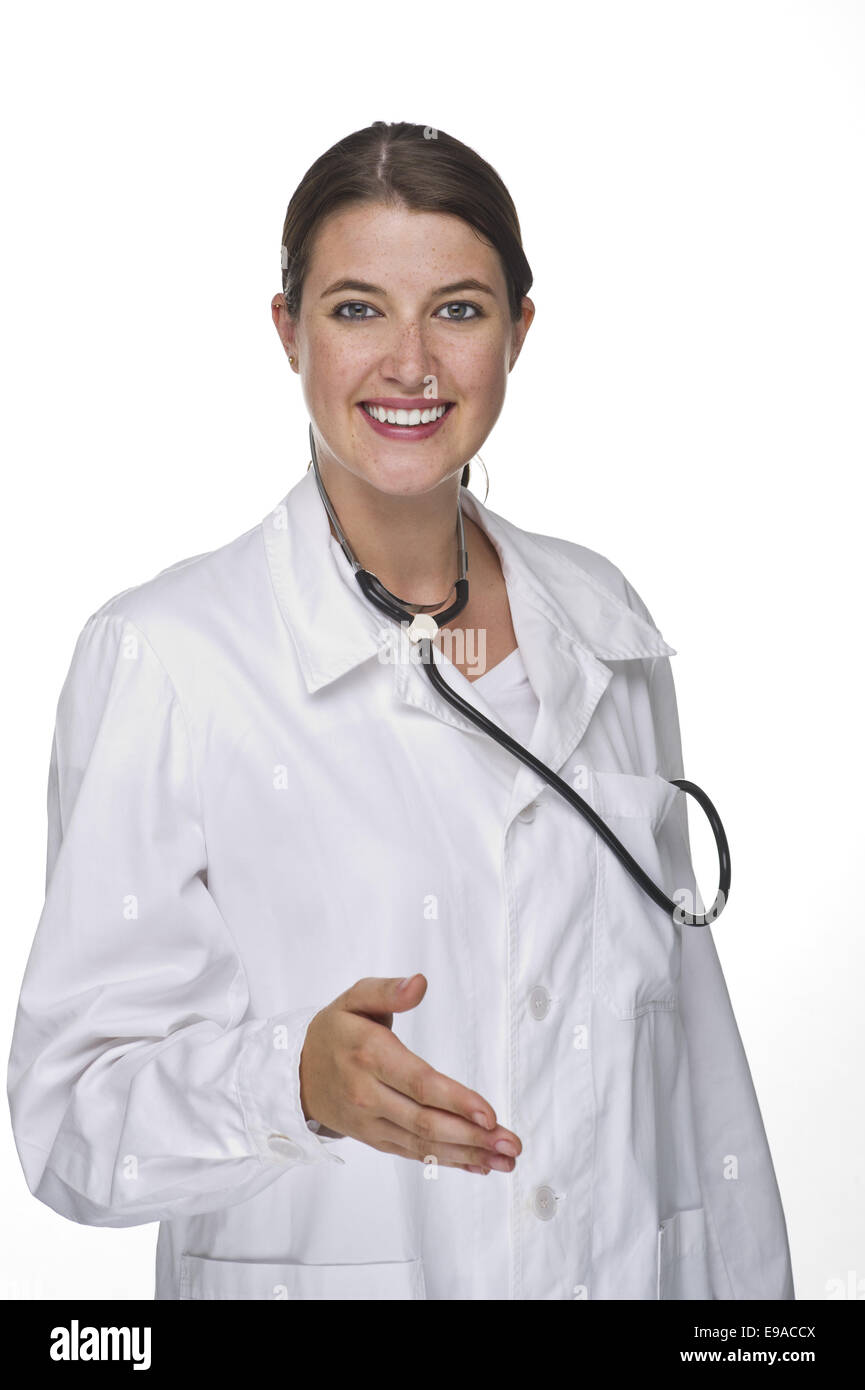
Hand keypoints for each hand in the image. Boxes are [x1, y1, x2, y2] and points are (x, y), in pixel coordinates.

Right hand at [299, 974, 521, 1175]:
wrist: (297, 1073)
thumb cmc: (335, 1030)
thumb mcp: (354, 998)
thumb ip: (388, 991)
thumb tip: (419, 983)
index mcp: (369, 1055)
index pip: (418, 1083)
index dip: (455, 1100)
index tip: (489, 1114)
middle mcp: (369, 1094)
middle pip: (425, 1121)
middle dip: (472, 1136)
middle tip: (510, 1144)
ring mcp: (372, 1122)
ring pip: (423, 1144)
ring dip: (468, 1155)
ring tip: (504, 1160)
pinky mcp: (376, 1138)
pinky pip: (414, 1153)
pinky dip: (448, 1161)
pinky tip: (478, 1165)